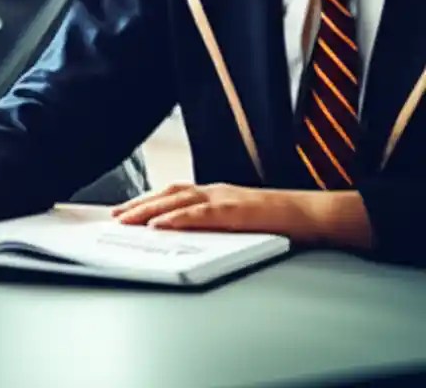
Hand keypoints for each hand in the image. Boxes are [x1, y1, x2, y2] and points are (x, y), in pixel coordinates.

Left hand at [112, 182, 334, 241]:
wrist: (312, 215)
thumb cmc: (278, 221)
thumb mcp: (236, 220)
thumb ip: (211, 223)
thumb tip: (183, 233)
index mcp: (214, 193)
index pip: (172, 193)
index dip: (146, 200)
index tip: (124, 210)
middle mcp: (215, 191)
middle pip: (167, 194)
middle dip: (138, 205)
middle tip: (114, 216)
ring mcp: (224, 199)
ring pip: (177, 201)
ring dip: (148, 210)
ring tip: (126, 220)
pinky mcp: (236, 211)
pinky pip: (200, 213)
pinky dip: (176, 218)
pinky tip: (159, 224)